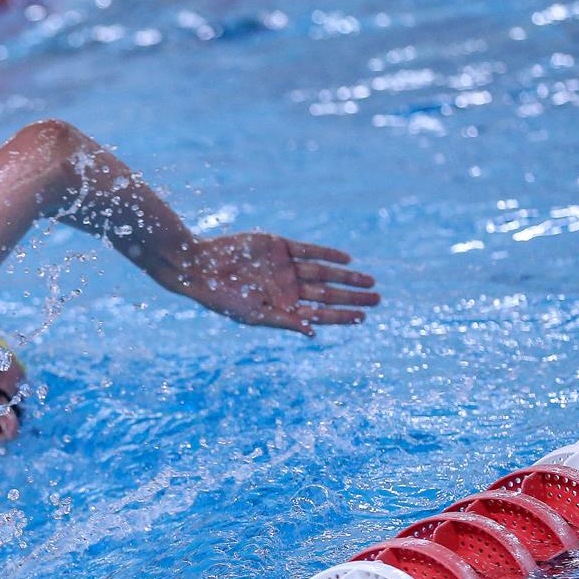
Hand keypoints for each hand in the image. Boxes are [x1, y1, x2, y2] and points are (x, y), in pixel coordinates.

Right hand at [157, 232, 379, 334]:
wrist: (199, 266)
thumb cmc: (222, 297)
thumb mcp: (255, 315)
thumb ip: (285, 321)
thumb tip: (314, 333)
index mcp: (283, 307)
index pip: (320, 314)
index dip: (343, 316)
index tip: (364, 318)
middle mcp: (288, 288)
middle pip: (328, 294)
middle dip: (353, 297)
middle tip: (378, 299)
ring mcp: (285, 266)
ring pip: (324, 272)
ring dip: (346, 277)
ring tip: (370, 281)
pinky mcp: (279, 246)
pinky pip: (310, 250)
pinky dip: (328, 254)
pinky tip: (347, 260)